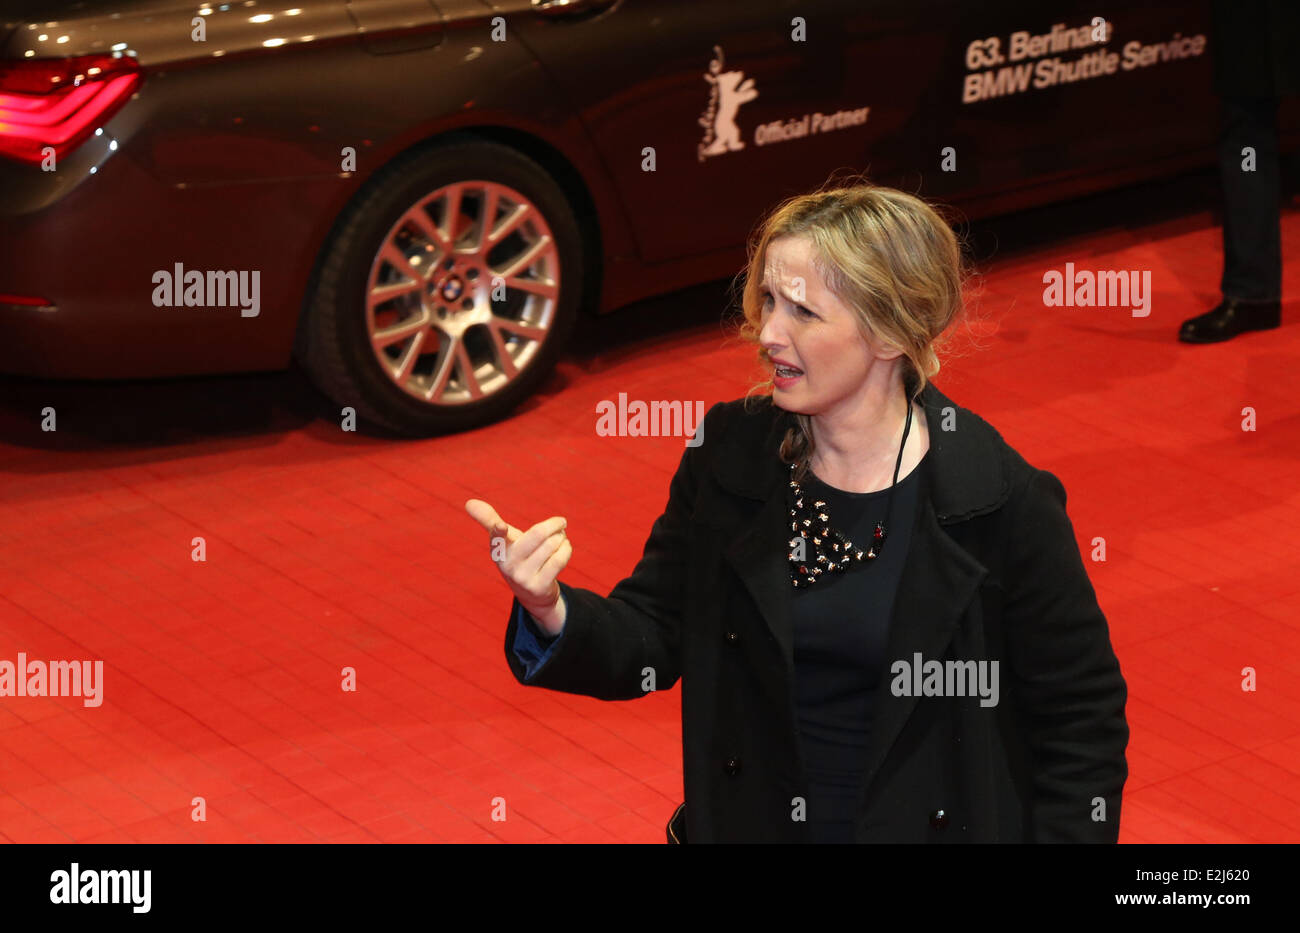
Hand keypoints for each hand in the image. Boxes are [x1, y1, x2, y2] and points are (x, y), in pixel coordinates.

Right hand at [465, 498, 570, 635]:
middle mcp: (507, 565)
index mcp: (497, 549)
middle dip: (554, 525)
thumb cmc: (517, 556)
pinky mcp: (538, 587)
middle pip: (537, 534)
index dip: (498, 531)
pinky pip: (559, 560)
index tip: (501, 526)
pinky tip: (564, 547)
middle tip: (561, 522)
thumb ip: (489, 520)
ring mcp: (523, 578)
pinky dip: (566, 549)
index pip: (496, 537)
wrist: (532, 592)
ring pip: (552, 545)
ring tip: (561, 538)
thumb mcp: (503, 539)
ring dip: (562, 537)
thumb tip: (469, 503)